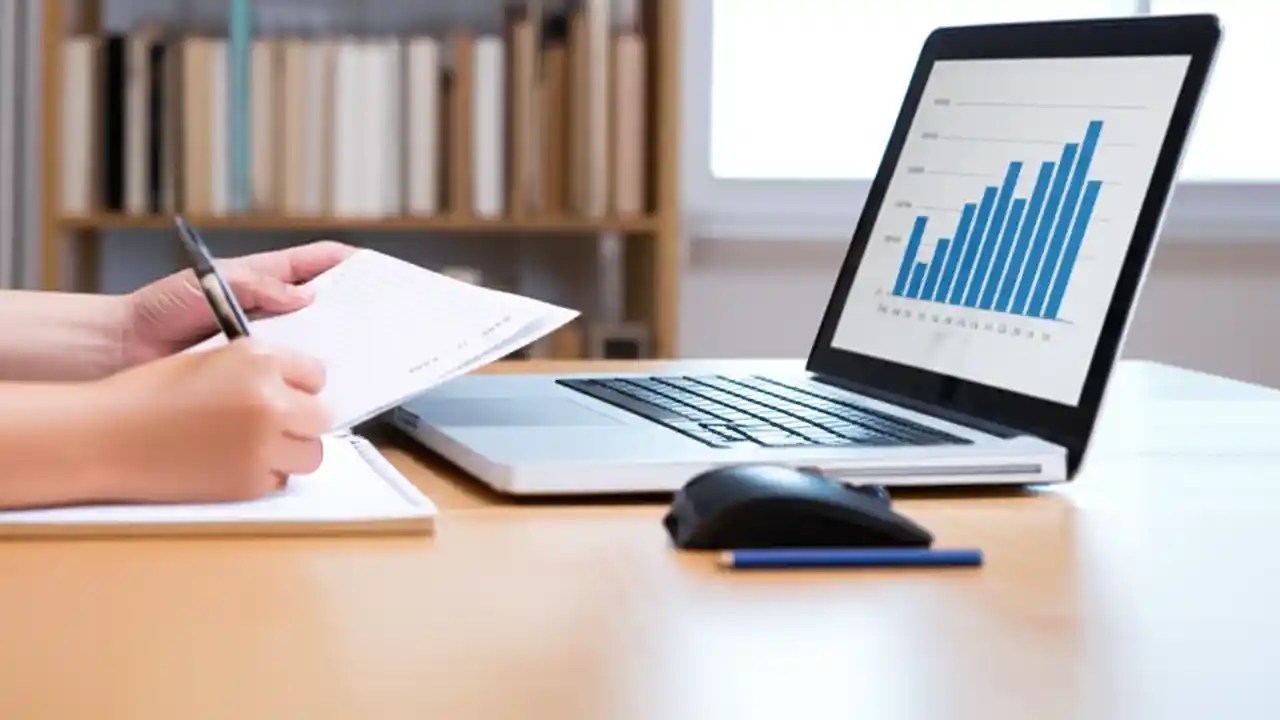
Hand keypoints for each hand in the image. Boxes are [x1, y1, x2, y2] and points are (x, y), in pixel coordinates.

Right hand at [93, 340, 330, 503]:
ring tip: (254, 446)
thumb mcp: (212, 360)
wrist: (106, 436)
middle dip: (300, 421)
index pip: (316, 375)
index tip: (284, 394)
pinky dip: (264, 475)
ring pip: (311, 454)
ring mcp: (263, 445)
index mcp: (259, 361)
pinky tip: (231, 464)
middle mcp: (270, 400)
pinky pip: (281, 480)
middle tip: (271, 425)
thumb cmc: (149, 394)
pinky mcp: (250, 483)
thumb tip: (297, 387)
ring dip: (290, 451)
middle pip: (322, 417)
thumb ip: (259, 370)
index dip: (298, 386)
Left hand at [123, 241, 354, 365]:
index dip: (344, 262)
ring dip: (332, 349)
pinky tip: (324, 387)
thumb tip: (304, 298)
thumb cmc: (159, 309)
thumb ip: (256, 286)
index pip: (313, 263)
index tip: (373, 265)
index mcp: (263, 280)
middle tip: (381, 314)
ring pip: (311, 345)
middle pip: (323, 306)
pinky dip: (305, 382)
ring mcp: (266, 345)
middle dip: (351, 307)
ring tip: (362, 353)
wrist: (124, 351)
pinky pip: (288, 378)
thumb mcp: (208, 283)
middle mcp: (271, 312)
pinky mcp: (256, 377)